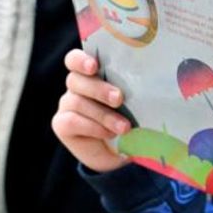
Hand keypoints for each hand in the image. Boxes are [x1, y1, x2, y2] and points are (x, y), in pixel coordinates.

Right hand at [52, 49, 131, 172]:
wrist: (120, 152)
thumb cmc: (129, 119)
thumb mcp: (134, 103)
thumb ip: (132, 90)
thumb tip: (150, 80)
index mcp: (90, 74)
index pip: (75, 60)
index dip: (80, 60)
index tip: (94, 65)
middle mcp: (76, 87)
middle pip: (76, 80)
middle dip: (99, 89)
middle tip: (119, 99)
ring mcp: (67, 105)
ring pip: (77, 102)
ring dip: (104, 115)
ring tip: (124, 127)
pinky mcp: (62, 125)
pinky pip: (72, 121)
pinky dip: (94, 128)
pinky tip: (109, 134)